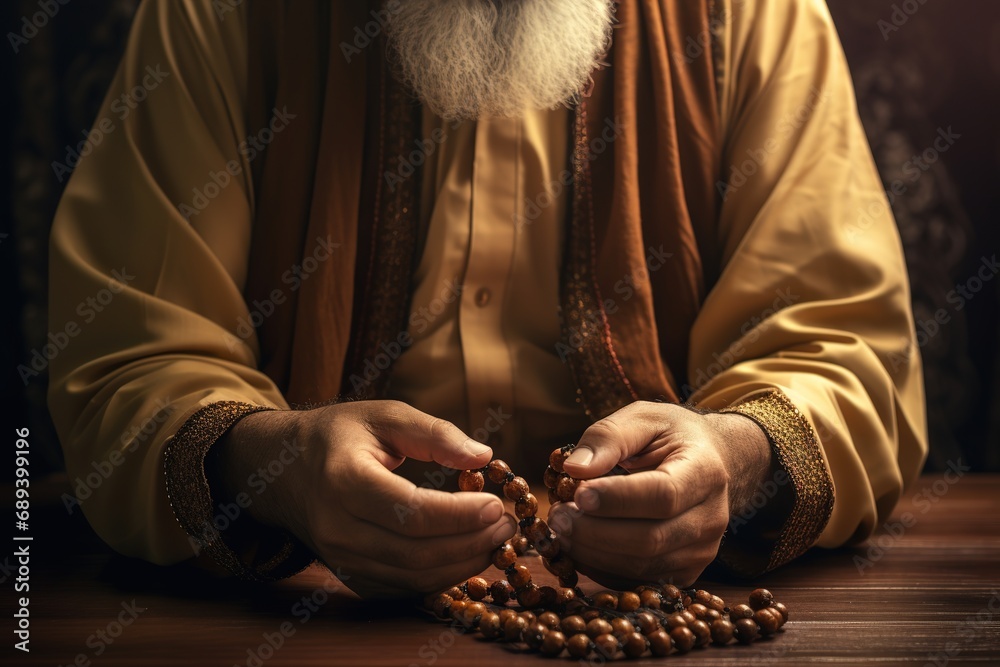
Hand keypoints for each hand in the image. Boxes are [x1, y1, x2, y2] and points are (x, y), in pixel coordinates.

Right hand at [216, 401, 516, 597]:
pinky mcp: (349, 575)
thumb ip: (435, 432)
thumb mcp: (384, 415)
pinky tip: (468, 555)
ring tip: (496, 539)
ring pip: (413, 578)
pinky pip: (402, 588)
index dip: (460, 514)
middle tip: (508, 524)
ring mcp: (340, 558)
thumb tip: (483, 456)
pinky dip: (441, 578)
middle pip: (416, 553)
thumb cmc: (339, 436)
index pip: (411, 511)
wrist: (283, 469)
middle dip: (471, 542)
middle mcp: (338, 527)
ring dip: (463, 564)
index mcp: (344, 480)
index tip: (498, 503)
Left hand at [547, 401, 770, 588]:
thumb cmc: (670, 436)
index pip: (663, 495)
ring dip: (593, 552)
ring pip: (642, 566)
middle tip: (556, 516)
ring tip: (561, 529)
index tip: (578, 493)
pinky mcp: (686, 572)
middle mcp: (711, 518)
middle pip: (650, 539)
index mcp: (705, 472)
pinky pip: (638, 580)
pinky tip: (578, 545)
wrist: (711, 461)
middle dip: (595, 531)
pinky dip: (601, 567)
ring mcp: (701, 551)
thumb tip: (574, 469)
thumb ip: (608, 438)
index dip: (618, 499)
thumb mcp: (642, 418)